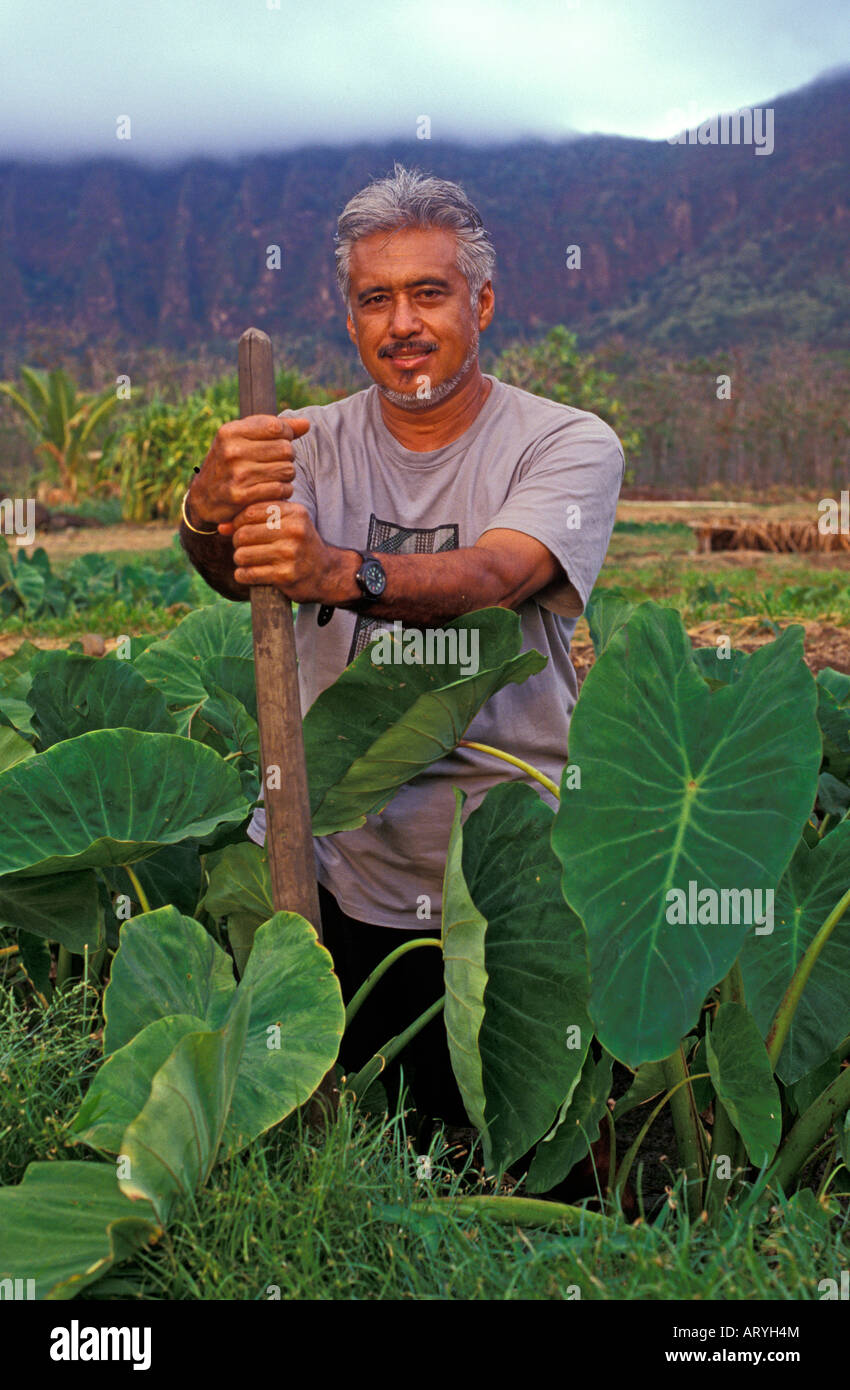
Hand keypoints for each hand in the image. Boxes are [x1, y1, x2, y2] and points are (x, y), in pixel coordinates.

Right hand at [187, 414, 309, 526]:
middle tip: (277, 463)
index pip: (277, 427)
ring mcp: (236, 474)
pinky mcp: (241, 496)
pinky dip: (284, 491)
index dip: (286, 435)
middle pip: (286, 449)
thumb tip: (306, 424)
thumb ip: (275, 429)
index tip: (279, 442)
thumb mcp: (244, 439)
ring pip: (287, 470)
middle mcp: (231, 450)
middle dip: (287, 457)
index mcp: (231, 431)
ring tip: (275, 476)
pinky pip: (281, 490)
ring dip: (287, 475)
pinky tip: (275, 490)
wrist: (205, 496)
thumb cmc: (231, 462)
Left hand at [226, 499, 348, 603]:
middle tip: (244, 548)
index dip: (237, 521)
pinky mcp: (285, 576)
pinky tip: (249, 574)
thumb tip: (221, 527)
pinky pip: (248, 574)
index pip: (250, 511)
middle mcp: (293, 531)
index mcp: (294, 512)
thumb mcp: (287, 523)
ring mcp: (290, 554)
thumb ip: (256, 519)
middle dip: (237, 543)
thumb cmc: (301, 545)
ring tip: (247, 561)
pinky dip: (243, 575)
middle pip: (243, 533)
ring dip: (240, 560)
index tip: (239, 530)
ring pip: (242, 554)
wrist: (327, 573)